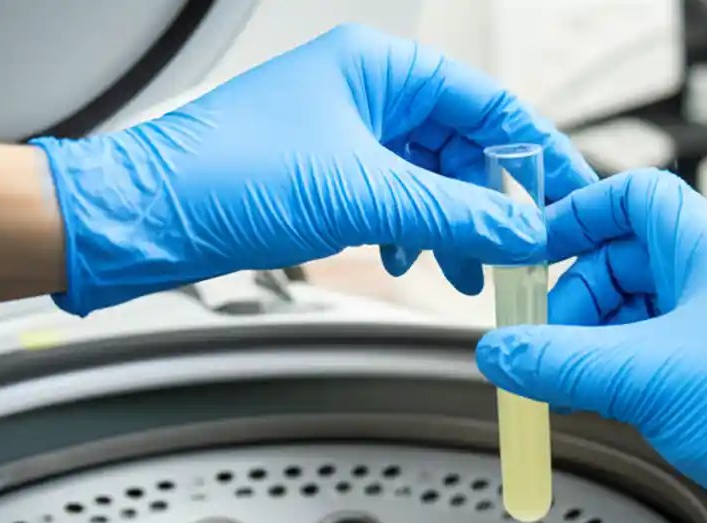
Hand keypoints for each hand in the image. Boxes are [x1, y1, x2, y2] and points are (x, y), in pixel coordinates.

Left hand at [32, 24, 595, 315]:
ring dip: (454, 226)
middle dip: (492, 203)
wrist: (138, 221)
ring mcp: (343, 133)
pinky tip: (411, 261)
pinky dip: (414, 232)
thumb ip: (457, 215)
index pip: (487, 105)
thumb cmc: (220, 179)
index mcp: (377, 68)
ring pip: (430, 178)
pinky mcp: (324, 175)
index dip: (535, 157)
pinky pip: (395, 199)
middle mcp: (364, 92)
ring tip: (468, 271)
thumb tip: (524, 229)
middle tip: (519, 250)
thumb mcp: (362, 197)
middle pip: (463, 145)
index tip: (568, 201)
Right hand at [475, 170, 706, 522]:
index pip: (636, 196)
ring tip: (579, 384)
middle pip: (635, 259)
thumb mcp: (645, 379)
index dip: (579, 217)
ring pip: (655, 311)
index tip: (536, 254)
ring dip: (607, 341)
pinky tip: (623, 404)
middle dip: (582, 299)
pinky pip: (678, 351)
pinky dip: (639, 369)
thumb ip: (560, 362)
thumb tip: (500, 352)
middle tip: (549, 347)